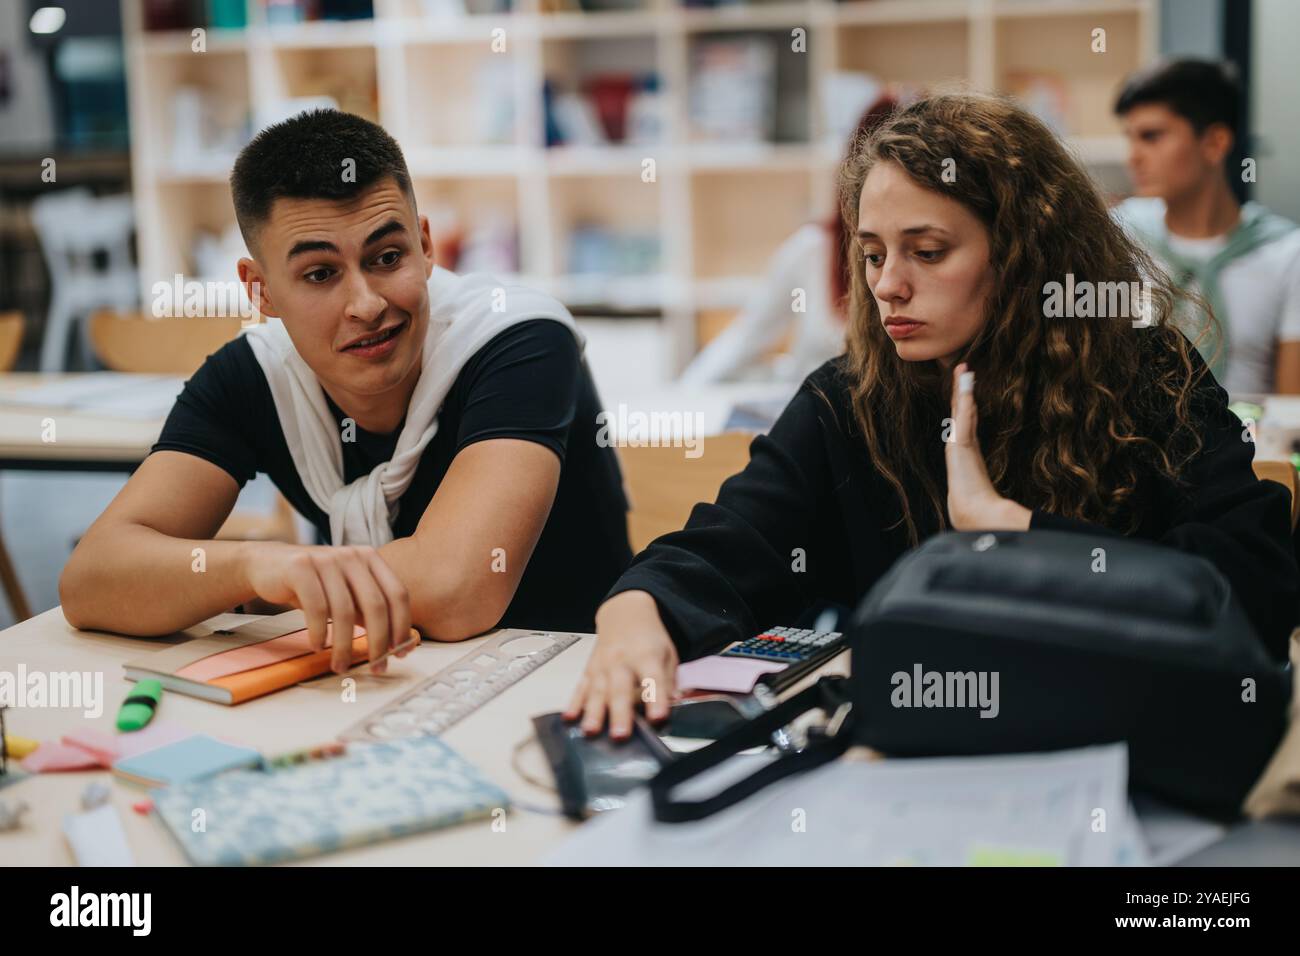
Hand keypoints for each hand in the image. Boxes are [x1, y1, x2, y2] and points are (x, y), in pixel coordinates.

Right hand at [242, 543, 413, 674]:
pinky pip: (317, 608)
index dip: (402, 625)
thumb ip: (369, 612)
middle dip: (379, 641)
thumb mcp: (346, 594)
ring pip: (345, 610)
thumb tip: (398, 644)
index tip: (401, 652)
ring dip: (344, 645)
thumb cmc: (314, 585)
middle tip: (376, 667)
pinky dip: (320, 632)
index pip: (398, 594)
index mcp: (371, 559)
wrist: (267, 565)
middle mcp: (352, 555)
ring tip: (340, 665)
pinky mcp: (300, 567)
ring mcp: (326, 559)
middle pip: (376, 604)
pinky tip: (318, 647)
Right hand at [563, 590, 678, 739]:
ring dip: (593, 713)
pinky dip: (574, 704)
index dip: (656, 699)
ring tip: (591, 731)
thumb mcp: (668, 655)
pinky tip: (569, 717)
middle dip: (619, 713)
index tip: (658, 717)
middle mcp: (622, 661)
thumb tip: (674, 705)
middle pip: (620, 689)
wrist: (624, 613)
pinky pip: (580, 689)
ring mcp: (602, 666)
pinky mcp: (589, 671)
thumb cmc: (648, 638)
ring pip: (597, 691)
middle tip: (620, 734)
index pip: (653, 680)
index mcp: (646, 656)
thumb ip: (669, 683)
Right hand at [945, 362, 1031, 531]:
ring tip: (962, 369)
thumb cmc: (982, 508)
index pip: (967, 422)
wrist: (975, 515)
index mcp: (968, 455)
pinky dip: (963, 400)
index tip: (967, 386)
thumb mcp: (990, 497)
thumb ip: (1001, 498)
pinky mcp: (960, 445)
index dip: (966, 404)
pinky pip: (963, 417)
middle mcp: (960, 447)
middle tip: (961, 368)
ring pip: (960, 410)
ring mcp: (958, 445)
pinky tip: (965, 384)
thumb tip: (1016, 506)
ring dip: (961, 389)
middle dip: (960, 390)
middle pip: (960, 411)